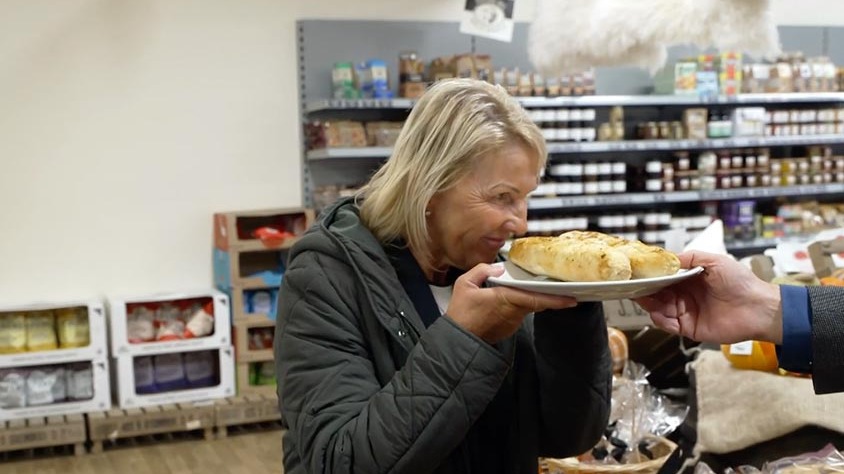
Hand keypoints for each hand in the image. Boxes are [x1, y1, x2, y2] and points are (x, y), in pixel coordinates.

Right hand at [447, 264, 577, 343]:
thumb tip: (496, 268)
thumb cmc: (461, 314)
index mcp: (506, 299)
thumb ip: (482, 270)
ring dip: (531, 298)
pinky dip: (520, 305)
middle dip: (550, 296)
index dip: (556, 299)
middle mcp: (513, 312)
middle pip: (537, 301)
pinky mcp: (509, 328)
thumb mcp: (464, 284)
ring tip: (533, 288)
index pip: (537, 298)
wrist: (459, 339)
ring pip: (528, 307)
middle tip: (563, 289)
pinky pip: (519, 313)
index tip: (571, 298)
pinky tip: (512, 300)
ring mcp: (512, 322)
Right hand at [634, 251, 782, 344]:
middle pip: (657, 294)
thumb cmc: (740, 282)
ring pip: (659, 309)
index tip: (639, 273)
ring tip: (646, 300)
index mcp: (689, 279)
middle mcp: (685, 295)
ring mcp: (686, 312)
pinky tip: (660, 314)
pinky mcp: (689, 328)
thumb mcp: (714, 261)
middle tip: (635, 288)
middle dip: (645, 291)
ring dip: (650, 305)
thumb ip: (690, 258)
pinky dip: (660, 320)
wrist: (758, 307)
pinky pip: (668, 325)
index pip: (664, 278)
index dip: (651, 276)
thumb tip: (667, 258)